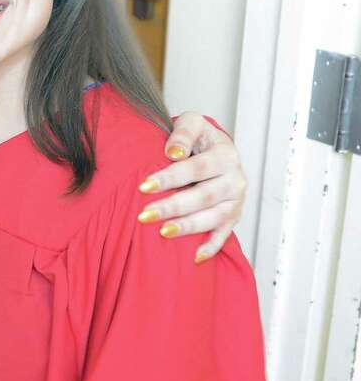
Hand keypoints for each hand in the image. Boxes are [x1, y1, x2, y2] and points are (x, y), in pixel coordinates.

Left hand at [137, 113, 246, 262]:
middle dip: (173, 207)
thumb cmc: (199, 137)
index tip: (144, 186)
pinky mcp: (234, 216)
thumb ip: (182, 133)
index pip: (196, 168)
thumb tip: (174, 152)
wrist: (214, 147)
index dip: (170, 177)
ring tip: (162, 232)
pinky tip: (195, 257)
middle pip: (204, 196)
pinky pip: (224, 235)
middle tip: (145, 215)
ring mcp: (236, 200)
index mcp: (226, 154)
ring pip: (213, 218)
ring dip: (187, 227)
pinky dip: (211, 247)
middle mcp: (235, 179)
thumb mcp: (192, 123)